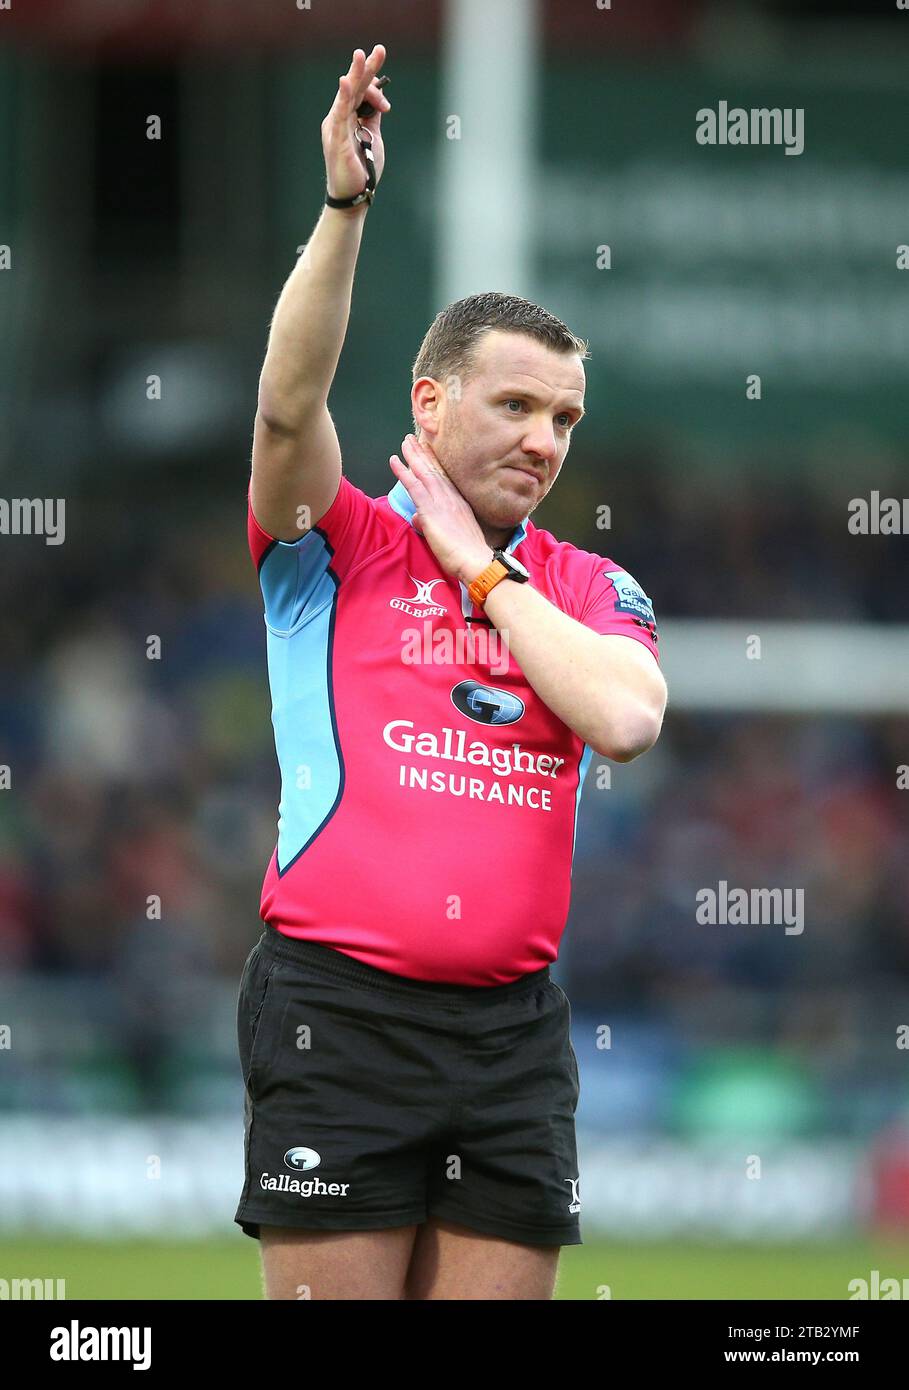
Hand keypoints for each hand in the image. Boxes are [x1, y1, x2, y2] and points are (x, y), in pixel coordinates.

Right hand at [321, 45, 390, 202]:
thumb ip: (373, 118)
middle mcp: (339, 118)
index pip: (360, 92)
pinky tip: (346, 82)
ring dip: (355, 74)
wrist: (353, 196)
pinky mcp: (337, 139)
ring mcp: (336, 127)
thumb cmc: (361, 170)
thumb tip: (380, 100)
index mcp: (348, 117)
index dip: (375, 87)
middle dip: (366, 67)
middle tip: (379, 49)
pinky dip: (343, 97)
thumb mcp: (373, 138)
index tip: (387, 104)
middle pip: (354, 87)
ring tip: (361, 55)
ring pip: (347, 95)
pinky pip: (340, 114)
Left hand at [389, 435, 492, 582]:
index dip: (434, 462)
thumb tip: (417, 519)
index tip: (428, 448)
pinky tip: (395, 461)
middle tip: (413, 438)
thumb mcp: (452, 536)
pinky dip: (403, 472)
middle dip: (423, 453)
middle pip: (434, 469)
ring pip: (424, 472)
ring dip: (413, 455)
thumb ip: (432, 524)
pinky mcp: (431, 509)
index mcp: (459, 502)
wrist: (476, 560)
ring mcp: (441, 501)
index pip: (444, 477)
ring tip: (405, 441)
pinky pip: (414, 486)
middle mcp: (451, 497)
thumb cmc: (468, 554)